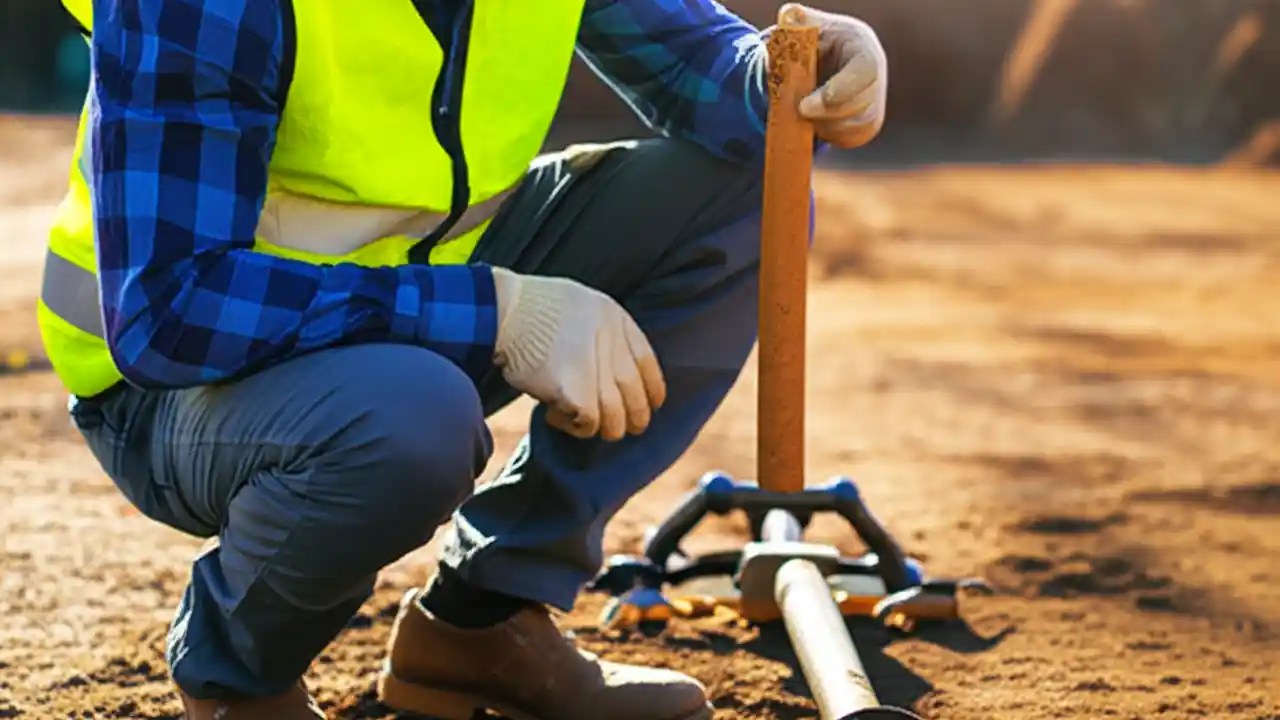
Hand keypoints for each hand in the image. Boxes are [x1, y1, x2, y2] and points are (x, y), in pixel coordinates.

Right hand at [490, 267, 665, 440]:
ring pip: (614, 416)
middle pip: (634, 394)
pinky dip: (573, 427)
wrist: (501, 310)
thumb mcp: (577, 305)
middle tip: (622, 429)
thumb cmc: (528, 310)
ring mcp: (595, 366)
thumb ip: (599, 332)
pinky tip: (552, 414)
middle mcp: (611, 340)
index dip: (652, 389)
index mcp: (613, 316)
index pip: (647, 362)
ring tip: (580, 423)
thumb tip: (611, 371)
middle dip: (633, 418)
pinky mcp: (576, 390)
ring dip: (602, 427)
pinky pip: (588, 423)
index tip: (652, 404)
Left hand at [777, 3, 887, 148]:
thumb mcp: (799, 29)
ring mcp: (875, 98)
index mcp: (860, 44)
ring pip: (858, 124)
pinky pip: (853, 137)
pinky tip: (815, 122)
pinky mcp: (869, 120)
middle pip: (863, 103)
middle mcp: (875, 72)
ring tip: (805, 113)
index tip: (808, 105)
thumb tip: (788, 17)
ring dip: (826, 125)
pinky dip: (830, 135)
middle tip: (799, 112)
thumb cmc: (805, 42)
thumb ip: (794, 25)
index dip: (841, 90)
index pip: (865, 70)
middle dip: (827, 113)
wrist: (812, 63)